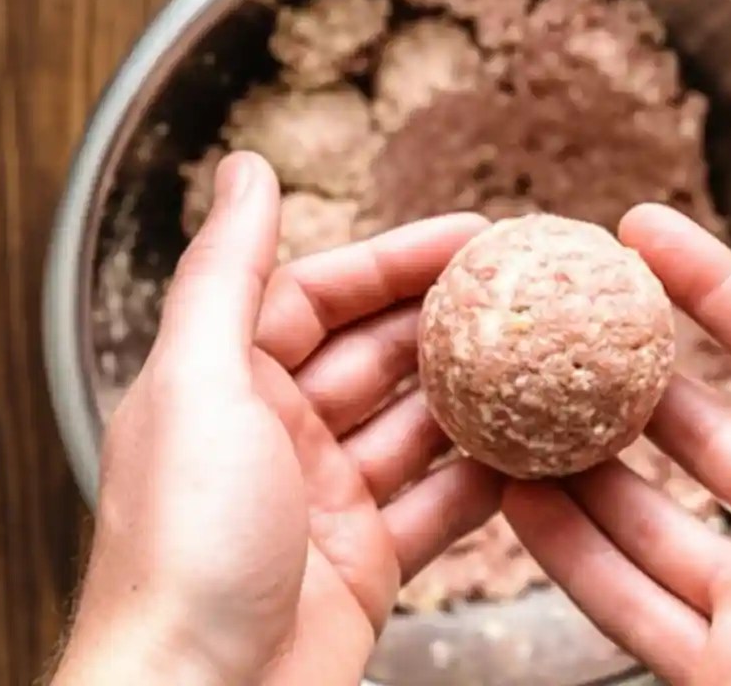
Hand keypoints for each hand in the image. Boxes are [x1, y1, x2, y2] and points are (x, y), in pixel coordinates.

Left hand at [54, 153, 502, 684]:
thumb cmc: (180, 546)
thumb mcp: (198, 384)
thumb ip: (227, 273)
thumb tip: (246, 170)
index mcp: (227, 383)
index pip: (320, 295)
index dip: (397, 260)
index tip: (475, 236)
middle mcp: (279, 434)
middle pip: (379, 355)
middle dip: (450, 322)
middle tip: (531, 292)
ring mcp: (328, 499)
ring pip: (421, 428)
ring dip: (481, 398)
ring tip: (550, 362)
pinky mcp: (369, 560)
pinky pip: (442, 504)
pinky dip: (489, 481)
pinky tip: (538, 452)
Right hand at [503, 205, 730, 684]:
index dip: (707, 284)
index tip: (640, 232)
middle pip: (693, 428)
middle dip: (626, 379)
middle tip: (557, 329)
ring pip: (646, 515)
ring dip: (582, 468)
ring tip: (516, 414)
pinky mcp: (720, 666)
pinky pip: (628, 600)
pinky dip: (573, 557)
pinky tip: (522, 508)